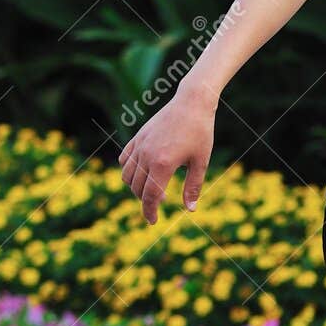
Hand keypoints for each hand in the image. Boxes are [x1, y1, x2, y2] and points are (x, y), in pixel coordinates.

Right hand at [118, 85, 216, 223]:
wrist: (192, 103)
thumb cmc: (201, 133)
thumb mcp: (201, 163)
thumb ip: (193, 187)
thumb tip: (190, 209)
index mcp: (163, 164)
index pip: (150, 196)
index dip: (150, 212)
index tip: (153, 221)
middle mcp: (147, 155)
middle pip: (137, 188)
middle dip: (145, 201)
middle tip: (161, 203)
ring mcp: (140, 145)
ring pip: (127, 175)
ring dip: (136, 187)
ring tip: (153, 189)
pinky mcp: (138, 137)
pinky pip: (125, 159)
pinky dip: (129, 170)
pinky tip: (142, 174)